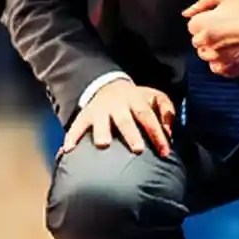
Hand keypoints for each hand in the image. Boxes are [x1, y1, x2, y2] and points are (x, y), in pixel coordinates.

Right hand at [60, 79, 174, 156]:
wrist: (108, 86)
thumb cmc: (137, 100)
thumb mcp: (155, 97)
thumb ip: (167, 111)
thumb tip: (170, 131)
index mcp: (136, 100)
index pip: (148, 116)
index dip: (157, 134)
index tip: (164, 152)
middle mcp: (117, 105)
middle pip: (125, 119)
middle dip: (131, 133)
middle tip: (137, 148)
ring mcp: (99, 110)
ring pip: (100, 120)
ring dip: (101, 131)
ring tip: (103, 144)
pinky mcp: (85, 115)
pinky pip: (77, 126)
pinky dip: (72, 136)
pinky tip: (68, 149)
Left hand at [182, 0, 238, 77]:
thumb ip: (202, 3)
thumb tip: (186, 13)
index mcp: (202, 25)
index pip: (192, 27)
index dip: (205, 23)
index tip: (217, 22)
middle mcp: (205, 43)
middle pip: (198, 43)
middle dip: (208, 38)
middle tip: (226, 32)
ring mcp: (215, 58)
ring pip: (206, 57)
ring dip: (214, 51)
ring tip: (231, 43)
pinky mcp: (227, 70)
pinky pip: (216, 68)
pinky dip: (222, 62)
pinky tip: (234, 53)